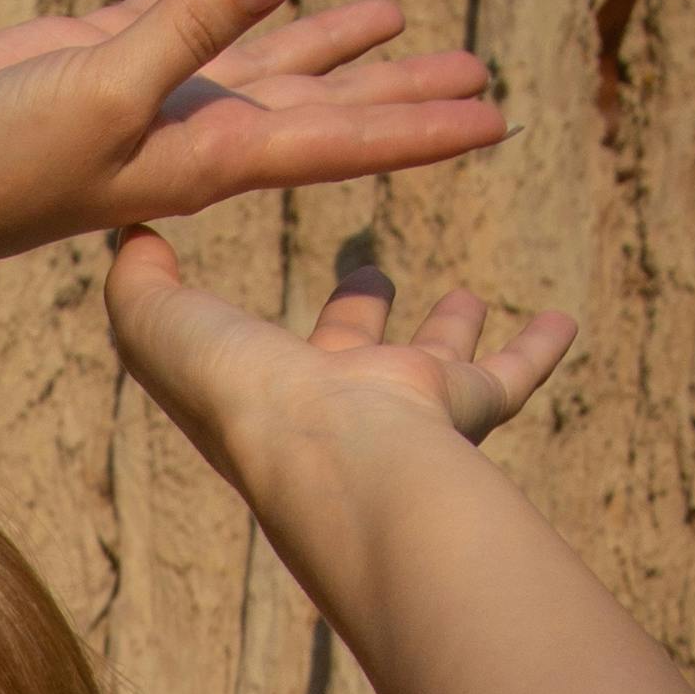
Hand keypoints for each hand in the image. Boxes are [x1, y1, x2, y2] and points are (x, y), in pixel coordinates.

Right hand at [0, 0, 504, 270]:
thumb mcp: (101, 88)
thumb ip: (191, 29)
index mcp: (206, 154)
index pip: (337, 140)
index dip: (417, 127)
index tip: (494, 120)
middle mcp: (192, 130)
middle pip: (323, 106)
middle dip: (401, 91)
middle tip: (482, 75)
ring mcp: (149, 96)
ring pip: (265, 61)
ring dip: (334, 44)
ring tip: (402, 17)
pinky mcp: (101, 58)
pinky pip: (192, 23)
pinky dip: (238, 1)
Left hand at [103, 228, 576, 460]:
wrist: (334, 453)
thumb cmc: (241, 395)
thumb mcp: (164, 328)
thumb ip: (140, 287)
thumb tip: (128, 240)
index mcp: (262, 392)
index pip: (255, 351)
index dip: (243, 322)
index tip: (245, 290)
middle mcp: (333, 405)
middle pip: (350, 350)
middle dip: (358, 316)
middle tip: (372, 277)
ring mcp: (400, 410)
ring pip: (435, 361)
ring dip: (451, 329)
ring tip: (467, 293)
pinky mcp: (459, 403)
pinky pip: (510, 376)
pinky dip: (540, 349)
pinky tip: (565, 320)